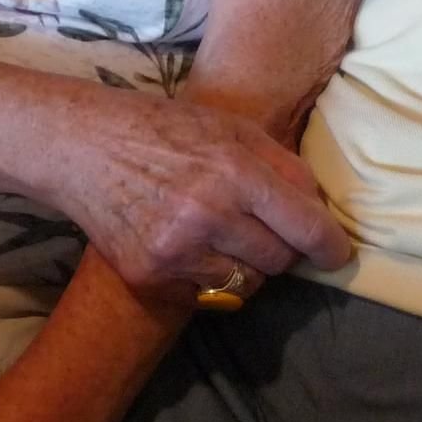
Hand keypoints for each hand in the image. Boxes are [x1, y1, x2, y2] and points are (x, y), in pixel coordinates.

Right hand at [42, 89, 351, 294]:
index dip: (329, 246)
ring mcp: (176, 250)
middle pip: (279, 260)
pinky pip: (205, 293)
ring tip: (223, 234)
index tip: (337, 253)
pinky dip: (208, 275)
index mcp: (234, 170)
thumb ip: (281, 166)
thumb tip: (318, 208)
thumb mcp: (231, 128)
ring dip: (247, 265)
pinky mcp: (149, 275)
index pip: (304, 226)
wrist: (83, 148)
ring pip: (246, 283)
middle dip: (282, 247)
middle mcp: (208, 215)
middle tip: (262, 226)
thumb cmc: (164, 128)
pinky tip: (189, 244)